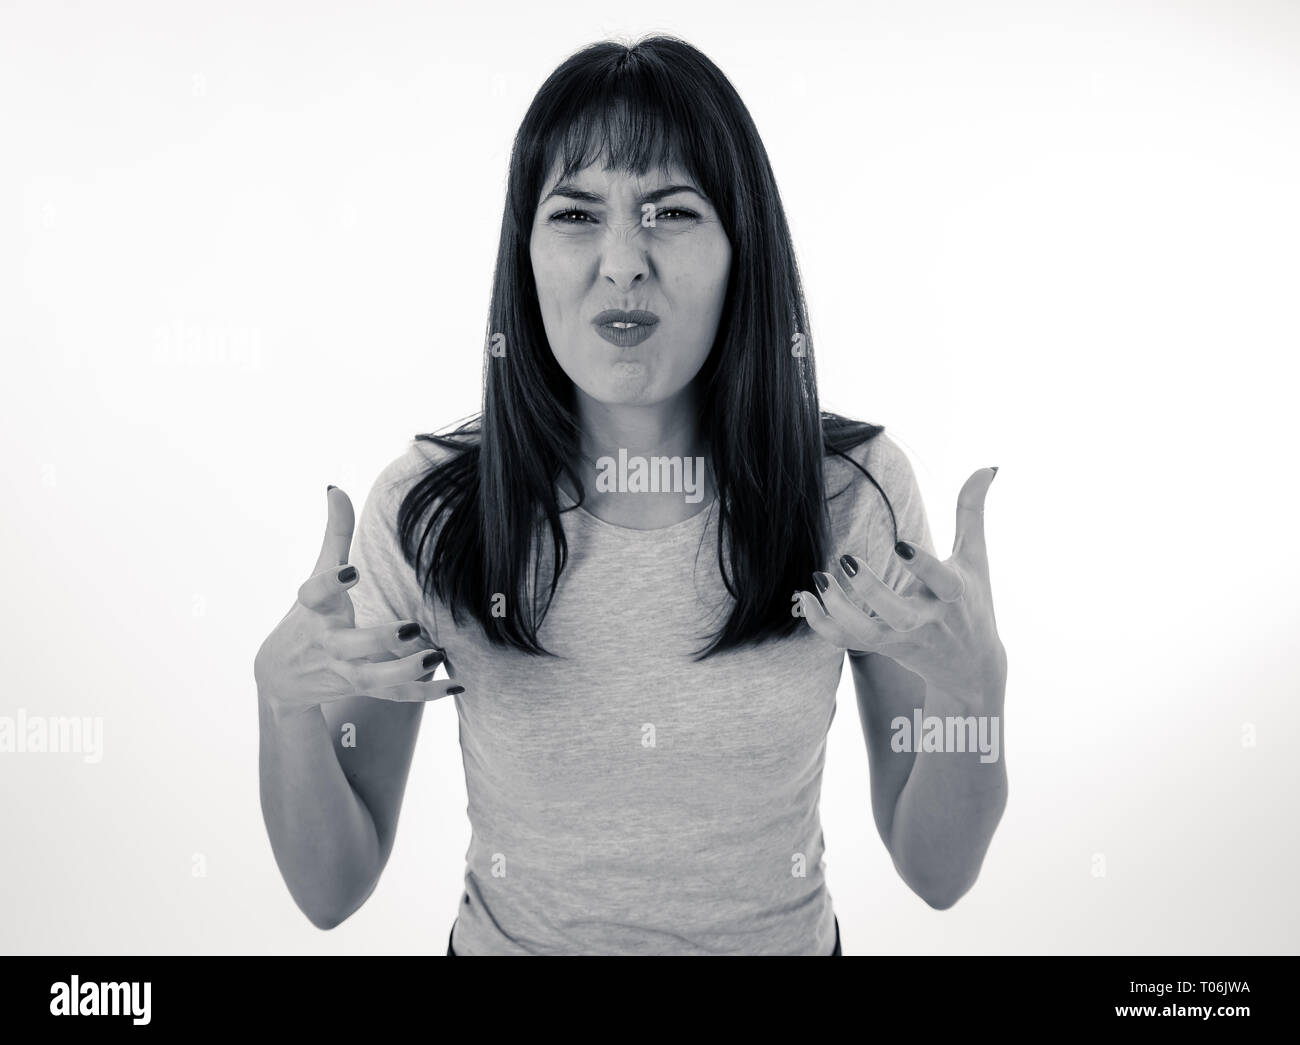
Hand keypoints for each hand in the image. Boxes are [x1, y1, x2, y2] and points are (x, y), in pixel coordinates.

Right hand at [254, 486, 457, 718]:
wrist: (279, 677)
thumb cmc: (306, 616)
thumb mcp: (315, 575)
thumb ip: (334, 535)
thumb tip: (336, 488)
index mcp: (315, 609)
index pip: (315, 595)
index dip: (331, 583)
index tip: (351, 570)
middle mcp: (328, 643)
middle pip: (351, 645)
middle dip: (379, 639)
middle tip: (411, 628)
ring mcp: (343, 671)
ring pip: (373, 680)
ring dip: (405, 672)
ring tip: (436, 656)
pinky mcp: (360, 689)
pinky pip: (394, 697)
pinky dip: (424, 693)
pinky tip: (455, 686)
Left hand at [797, 466, 1005, 710]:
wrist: (971, 667)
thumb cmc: (973, 601)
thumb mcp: (976, 558)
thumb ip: (972, 511)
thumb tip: (988, 466)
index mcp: (953, 593)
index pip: (942, 582)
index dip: (922, 566)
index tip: (900, 544)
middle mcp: (927, 619)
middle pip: (899, 614)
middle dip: (872, 592)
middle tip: (847, 560)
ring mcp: (903, 638)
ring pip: (867, 634)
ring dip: (839, 611)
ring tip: (817, 579)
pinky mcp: (883, 649)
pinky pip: (848, 642)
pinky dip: (823, 626)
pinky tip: (806, 599)